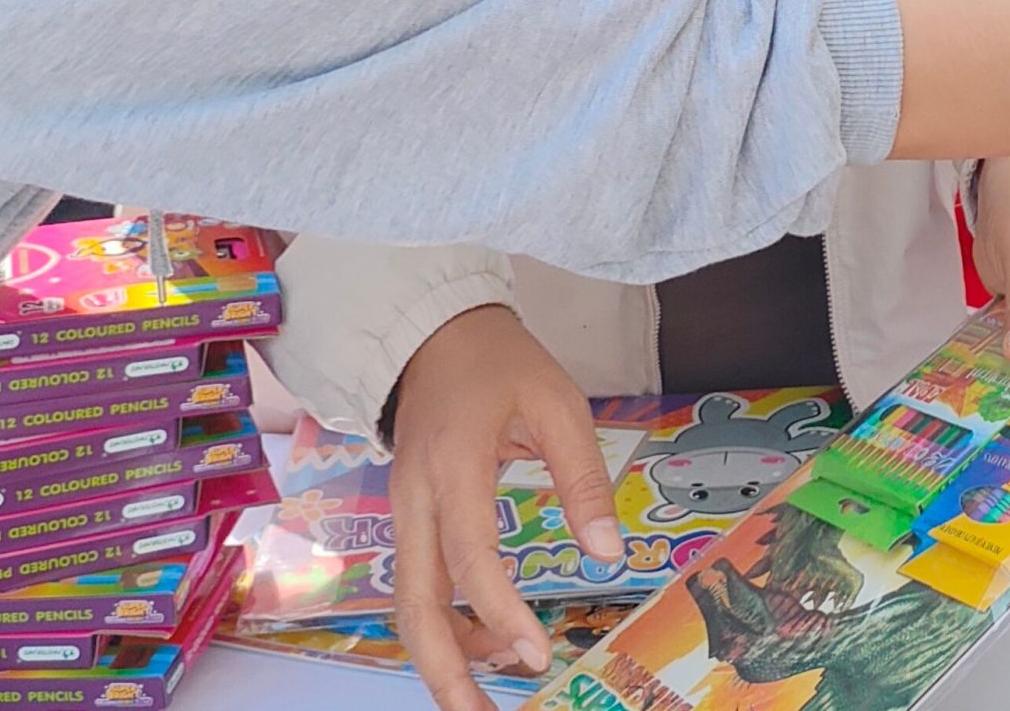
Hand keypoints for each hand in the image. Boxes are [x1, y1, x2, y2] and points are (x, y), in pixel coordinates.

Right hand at [389, 308, 621, 710]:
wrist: (432, 333)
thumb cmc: (502, 364)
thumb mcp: (558, 405)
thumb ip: (583, 481)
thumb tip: (607, 555)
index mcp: (454, 465)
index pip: (469, 557)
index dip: (499, 613)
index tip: (538, 653)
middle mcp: (414, 499)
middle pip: (414, 605)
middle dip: (446, 671)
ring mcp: (402, 511)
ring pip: (409, 604)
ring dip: (446, 655)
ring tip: (498, 686)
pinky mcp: (406, 518)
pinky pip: (416, 585)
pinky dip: (445, 624)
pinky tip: (486, 642)